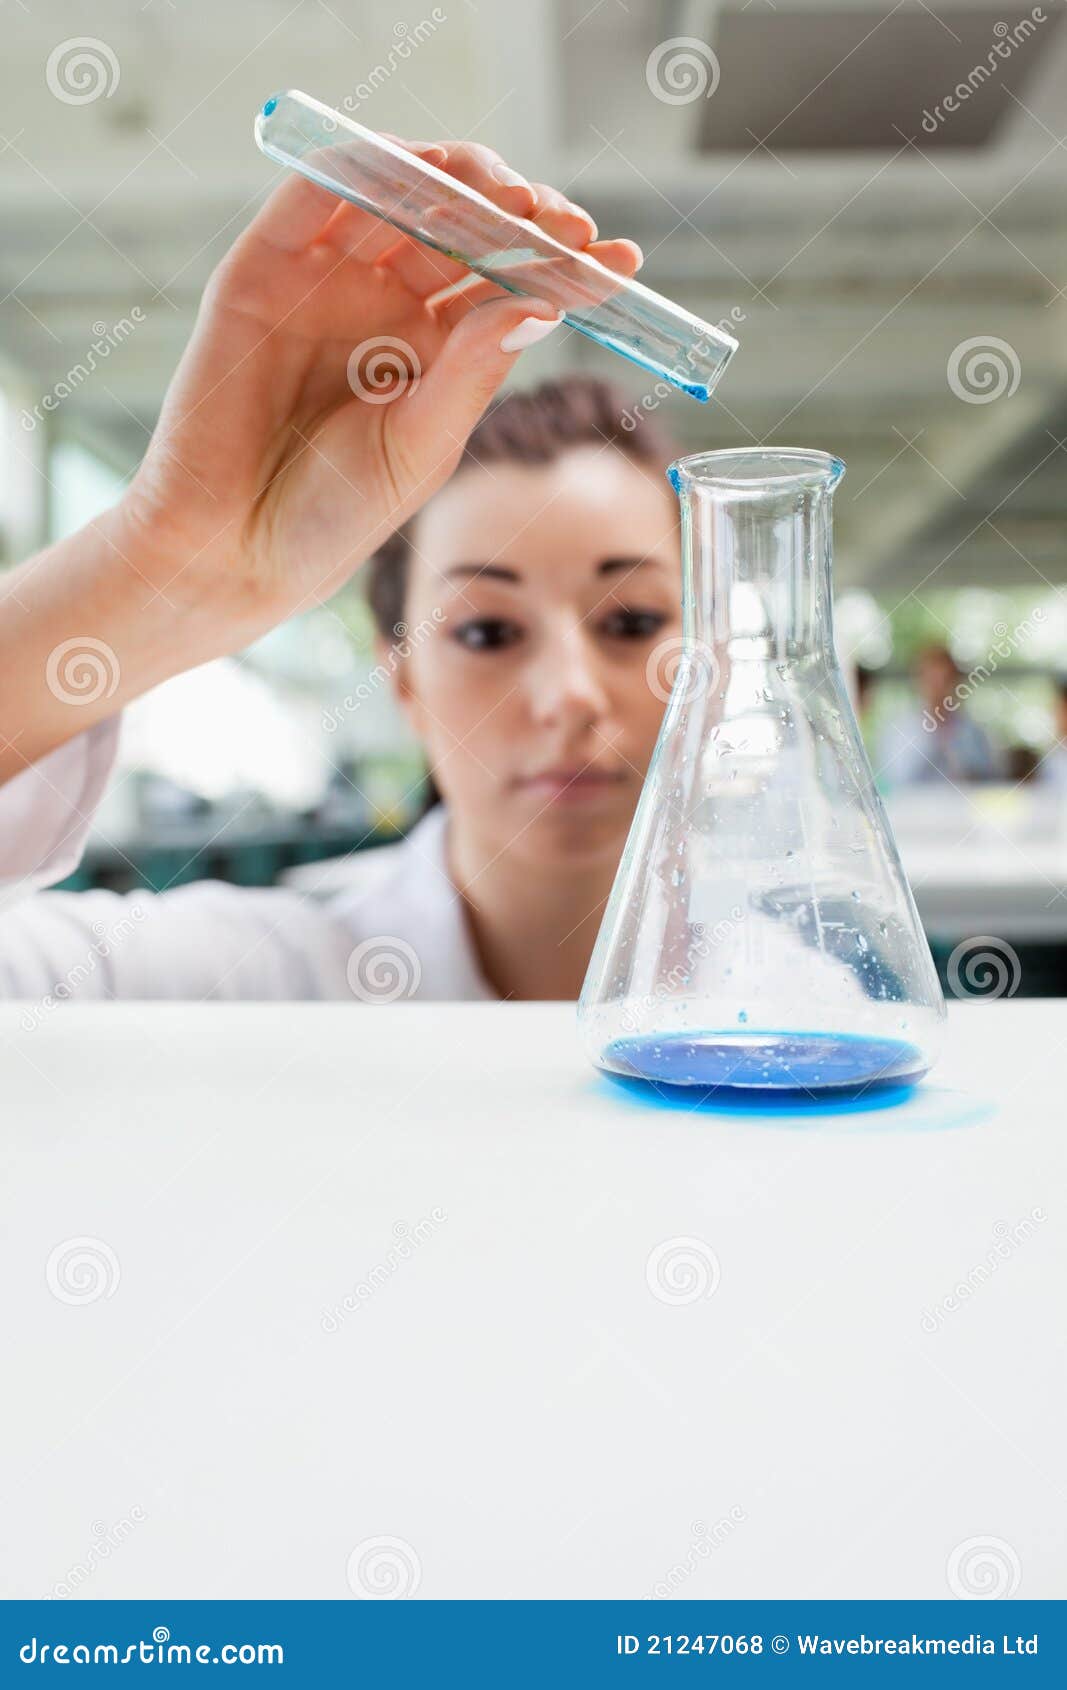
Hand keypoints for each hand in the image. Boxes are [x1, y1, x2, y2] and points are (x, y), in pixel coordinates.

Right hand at [115, 135, 641, 651]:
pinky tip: (412, 170)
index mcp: (434, 347)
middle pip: (463, 226)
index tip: (623, 259)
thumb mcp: (421, 446)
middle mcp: (385, 301)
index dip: (565, 264)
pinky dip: (359, 166)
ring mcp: (327, 278)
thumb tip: (542, 303)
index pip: (510, 283)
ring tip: (505, 196)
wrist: (233, 548)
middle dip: (517, 214)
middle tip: (563, 223)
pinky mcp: (264, 267)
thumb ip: (473, 373)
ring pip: (398, 196)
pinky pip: (313, 195)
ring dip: (452, 181)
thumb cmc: (329, 514)